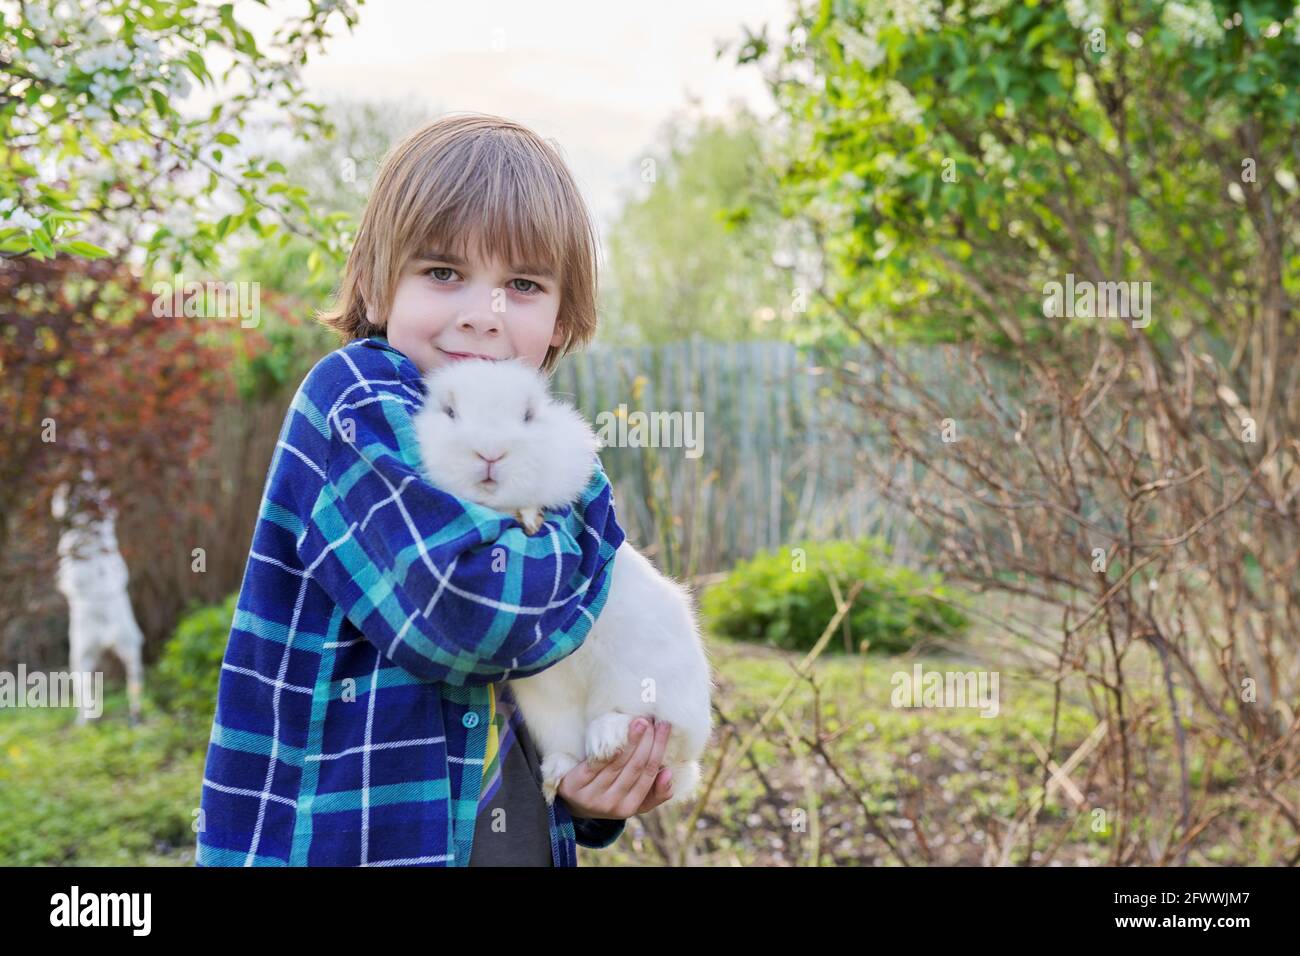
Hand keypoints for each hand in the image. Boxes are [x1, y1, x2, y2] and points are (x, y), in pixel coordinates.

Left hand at [557, 717, 673, 818]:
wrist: (571, 802)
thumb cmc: (609, 794)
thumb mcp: (632, 800)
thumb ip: (656, 792)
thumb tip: (669, 773)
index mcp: (629, 808)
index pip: (649, 774)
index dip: (658, 749)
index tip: (664, 727)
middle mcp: (612, 805)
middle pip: (636, 768)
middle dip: (648, 742)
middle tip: (654, 720)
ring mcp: (592, 797)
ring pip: (618, 764)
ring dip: (632, 741)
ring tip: (641, 722)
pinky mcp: (575, 786)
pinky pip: (596, 763)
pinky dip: (609, 750)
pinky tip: (617, 735)